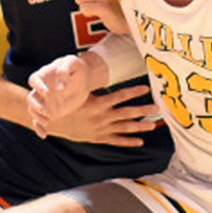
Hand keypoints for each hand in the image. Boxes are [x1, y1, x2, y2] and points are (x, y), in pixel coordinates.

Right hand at [27, 54, 97, 137]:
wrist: (83, 79)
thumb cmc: (77, 68)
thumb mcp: (73, 63)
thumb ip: (65, 69)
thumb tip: (60, 87)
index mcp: (44, 75)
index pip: (34, 79)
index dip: (38, 86)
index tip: (47, 93)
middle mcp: (41, 89)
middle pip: (31, 97)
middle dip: (36, 105)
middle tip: (47, 111)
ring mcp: (44, 101)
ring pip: (33, 110)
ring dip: (37, 116)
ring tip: (48, 120)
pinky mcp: (50, 111)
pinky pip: (39, 120)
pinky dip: (39, 128)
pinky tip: (44, 135)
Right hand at [37, 84, 162, 145]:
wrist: (53, 122)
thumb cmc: (66, 103)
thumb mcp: (79, 92)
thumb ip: (93, 85)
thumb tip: (102, 70)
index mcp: (98, 104)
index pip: (120, 96)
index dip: (134, 92)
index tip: (147, 89)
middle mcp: (102, 118)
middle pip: (128, 113)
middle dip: (144, 111)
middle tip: (158, 108)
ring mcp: (101, 129)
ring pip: (125, 128)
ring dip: (140, 126)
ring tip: (153, 125)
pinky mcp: (99, 138)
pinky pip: (116, 141)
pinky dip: (128, 141)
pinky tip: (140, 141)